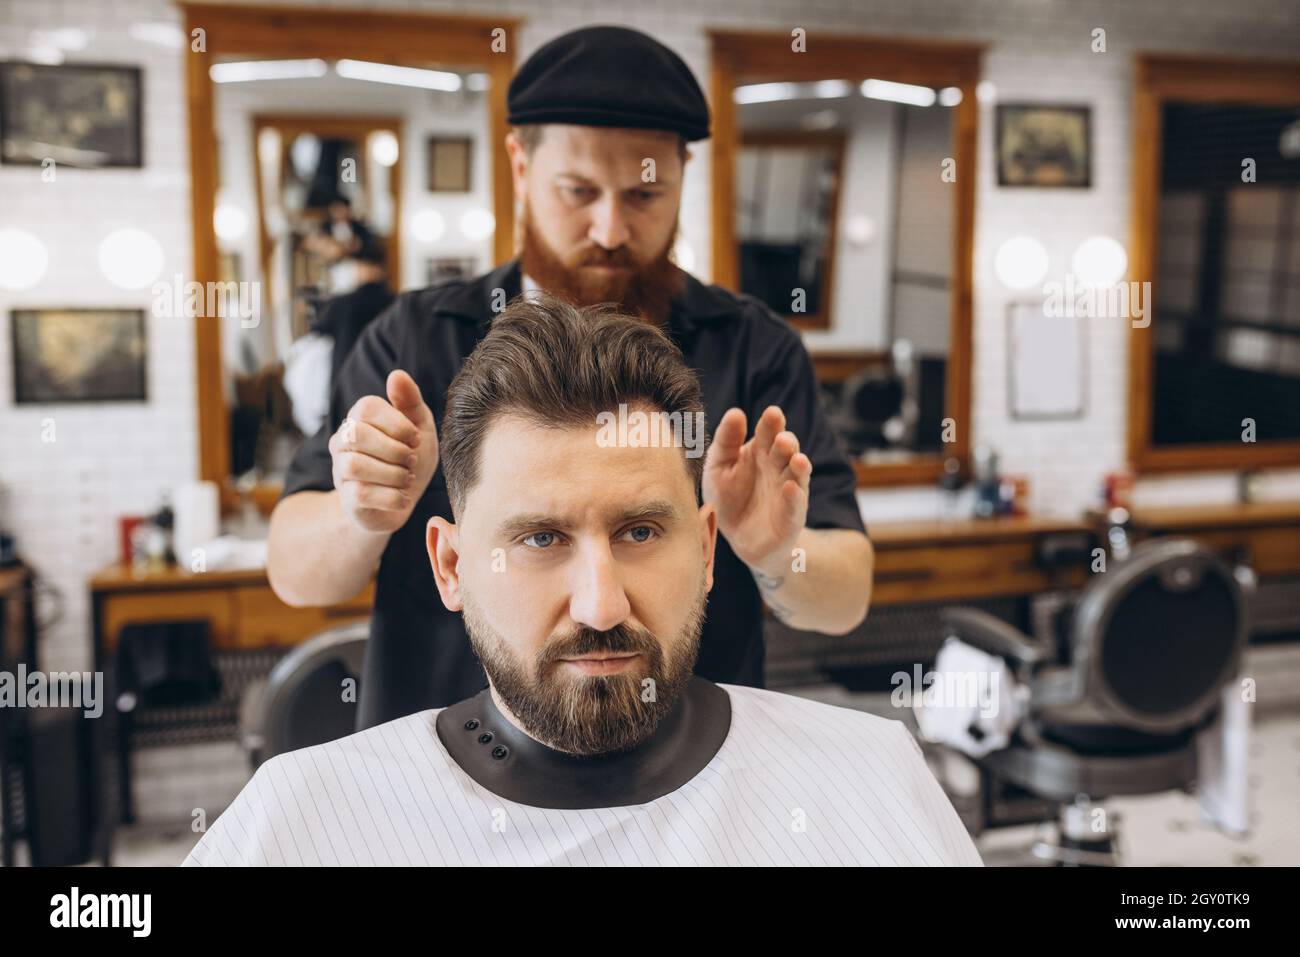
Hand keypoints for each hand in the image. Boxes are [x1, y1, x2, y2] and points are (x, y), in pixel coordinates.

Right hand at [329, 370, 439, 533]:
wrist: (402, 501)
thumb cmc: (410, 458)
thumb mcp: (419, 427)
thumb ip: (410, 401)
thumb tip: (396, 374)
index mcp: (360, 418)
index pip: (367, 408)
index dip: (397, 423)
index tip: (416, 439)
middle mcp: (343, 440)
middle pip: (358, 435)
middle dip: (394, 449)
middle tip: (412, 460)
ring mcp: (340, 470)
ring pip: (356, 465)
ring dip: (392, 474)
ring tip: (407, 478)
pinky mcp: (347, 499)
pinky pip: (361, 494)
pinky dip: (391, 497)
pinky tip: (404, 497)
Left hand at [703, 405, 811, 569]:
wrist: (737, 538)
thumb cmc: (728, 496)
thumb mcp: (719, 466)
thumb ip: (726, 441)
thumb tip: (736, 412)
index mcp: (761, 450)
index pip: (769, 431)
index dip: (772, 423)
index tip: (772, 413)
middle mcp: (779, 467)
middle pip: (786, 450)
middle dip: (787, 443)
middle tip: (782, 439)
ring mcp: (788, 491)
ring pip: (798, 474)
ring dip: (799, 467)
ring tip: (798, 459)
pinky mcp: (791, 517)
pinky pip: (795, 505)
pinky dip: (794, 496)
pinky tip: (790, 488)